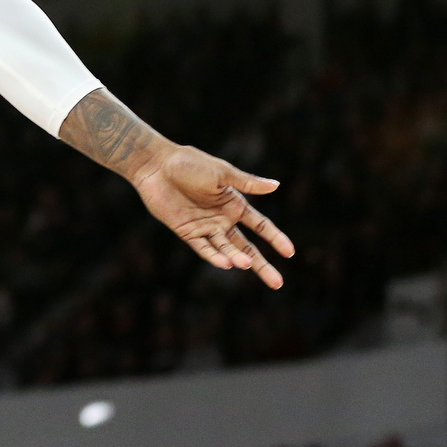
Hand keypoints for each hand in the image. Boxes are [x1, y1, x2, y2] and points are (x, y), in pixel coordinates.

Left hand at [130, 145, 295, 288]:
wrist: (156, 165)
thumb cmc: (189, 163)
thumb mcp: (221, 173)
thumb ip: (247, 183)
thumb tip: (276, 185)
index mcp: (234, 204)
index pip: (261, 226)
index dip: (275, 238)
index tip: (290, 253)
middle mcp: (222, 219)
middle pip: (247, 246)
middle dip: (261, 264)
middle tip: (277, 283)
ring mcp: (206, 228)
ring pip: (226, 249)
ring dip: (236, 258)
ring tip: (245, 265)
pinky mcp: (187, 232)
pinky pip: (204, 249)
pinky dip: (214, 257)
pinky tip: (226, 263)